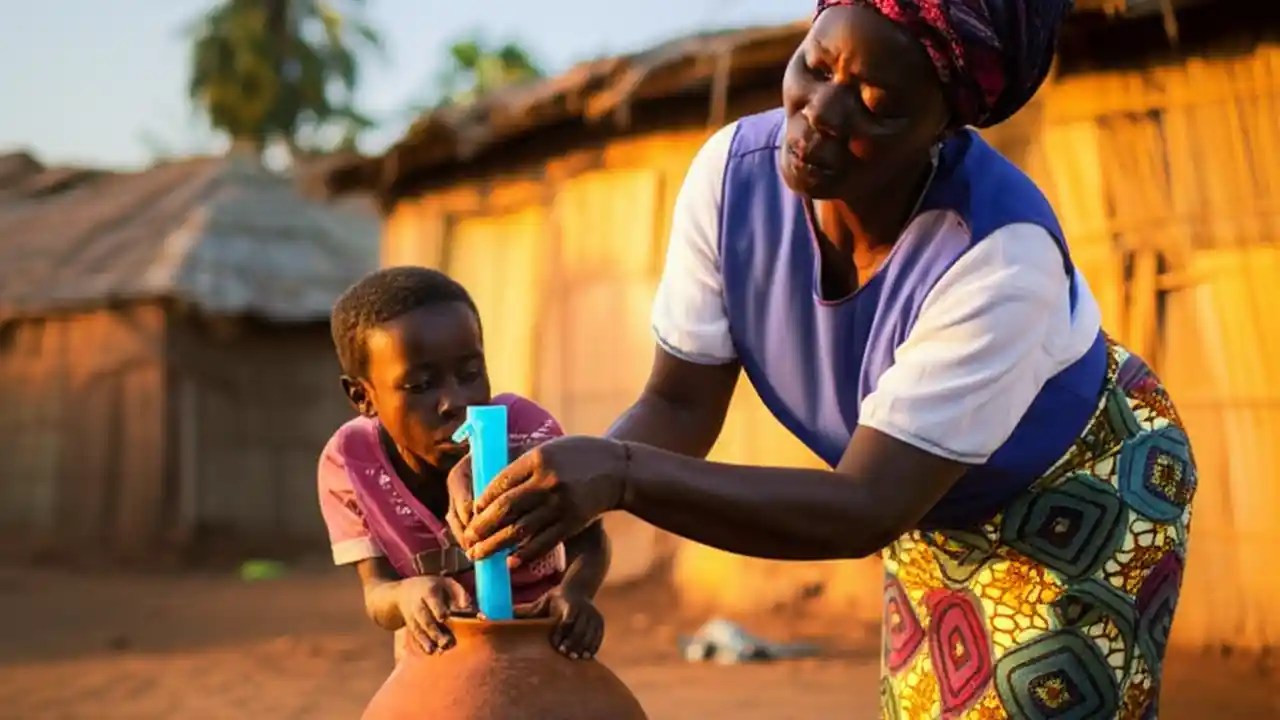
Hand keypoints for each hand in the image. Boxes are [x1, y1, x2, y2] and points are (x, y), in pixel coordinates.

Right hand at [395, 576, 474, 653]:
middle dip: (434, 631)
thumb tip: (468, 607)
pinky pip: (414, 636)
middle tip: (445, 641)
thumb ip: (459, 593)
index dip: (438, 610)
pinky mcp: (410, 626)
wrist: (403, 593)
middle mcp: (418, 605)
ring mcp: (412, 617)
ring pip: (418, 629)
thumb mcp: (446, 583)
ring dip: (426, 640)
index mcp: (428, 592)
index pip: (432, 601)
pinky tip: (429, 651)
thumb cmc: (433, 587)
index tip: (444, 617)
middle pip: (424, 618)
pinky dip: (421, 644)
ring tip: (434, 650)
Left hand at [463, 436, 627, 565]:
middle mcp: (548, 481)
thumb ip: (521, 463)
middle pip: (506, 508)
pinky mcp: (572, 522)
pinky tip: (509, 562)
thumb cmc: (578, 456)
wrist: (618, 470)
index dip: (482, 499)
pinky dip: (525, 554)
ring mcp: (561, 504)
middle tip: (467, 539)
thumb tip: (487, 487)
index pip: (501, 482)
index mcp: (538, 458)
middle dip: (482, 526)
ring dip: (495, 545)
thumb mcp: (549, 449)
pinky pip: (543, 542)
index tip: (472, 511)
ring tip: (478, 555)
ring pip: (520, 529)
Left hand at [516, 589, 604, 659]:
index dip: (562, 633)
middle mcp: (584, 610)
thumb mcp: (543, 602)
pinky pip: (598, 637)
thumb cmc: (556, 599)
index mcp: (570, 604)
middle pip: (580, 629)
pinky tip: (587, 656)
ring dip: (584, 646)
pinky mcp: (600, 623)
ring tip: (576, 658)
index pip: (566, 620)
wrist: (579, 589)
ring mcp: (594, 616)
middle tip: (566, 654)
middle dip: (573, 642)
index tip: (556, 645)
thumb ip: (529, 611)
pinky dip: (593, 646)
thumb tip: (508, 614)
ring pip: (590, 634)